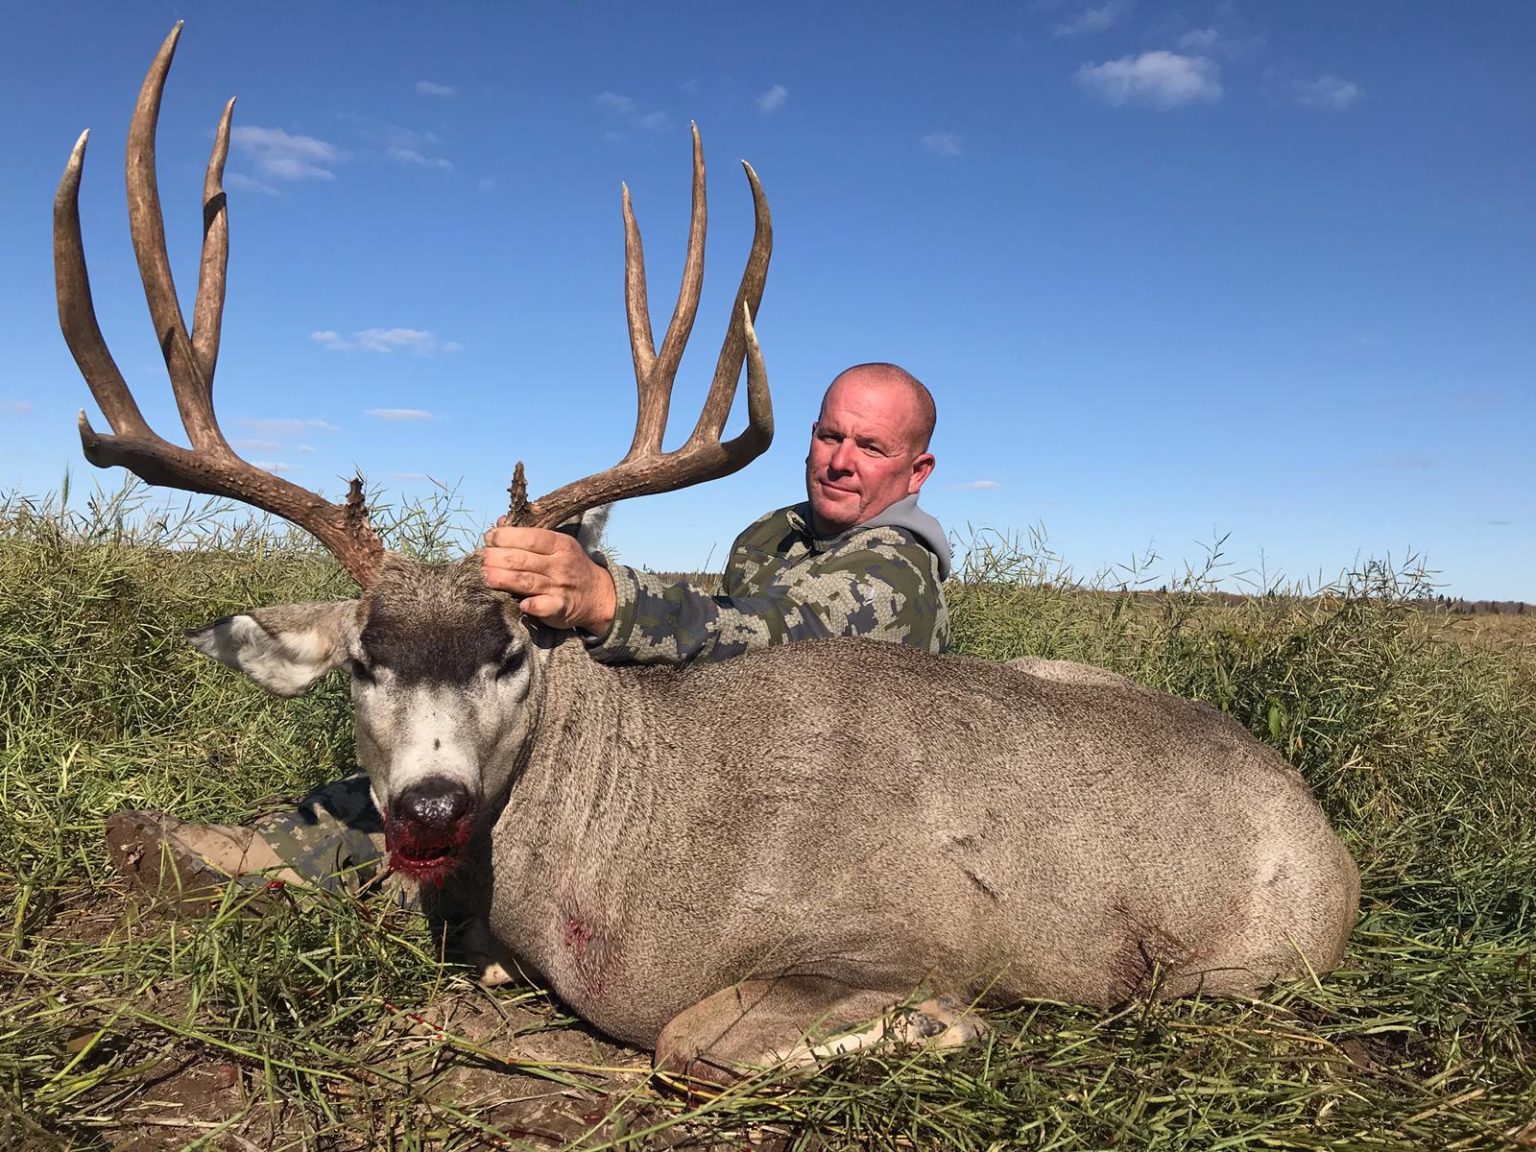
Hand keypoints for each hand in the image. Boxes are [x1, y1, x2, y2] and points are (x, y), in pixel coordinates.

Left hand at [482, 523, 617, 635]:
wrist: (598, 594)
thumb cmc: (569, 565)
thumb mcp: (557, 544)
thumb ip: (529, 535)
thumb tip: (500, 522)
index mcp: (560, 544)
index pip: (530, 537)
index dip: (506, 536)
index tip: (489, 538)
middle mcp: (560, 564)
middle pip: (523, 559)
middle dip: (498, 558)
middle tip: (483, 559)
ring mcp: (560, 587)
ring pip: (527, 581)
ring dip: (505, 579)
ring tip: (487, 577)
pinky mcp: (560, 607)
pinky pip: (545, 606)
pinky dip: (533, 605)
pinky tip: (521, 605)